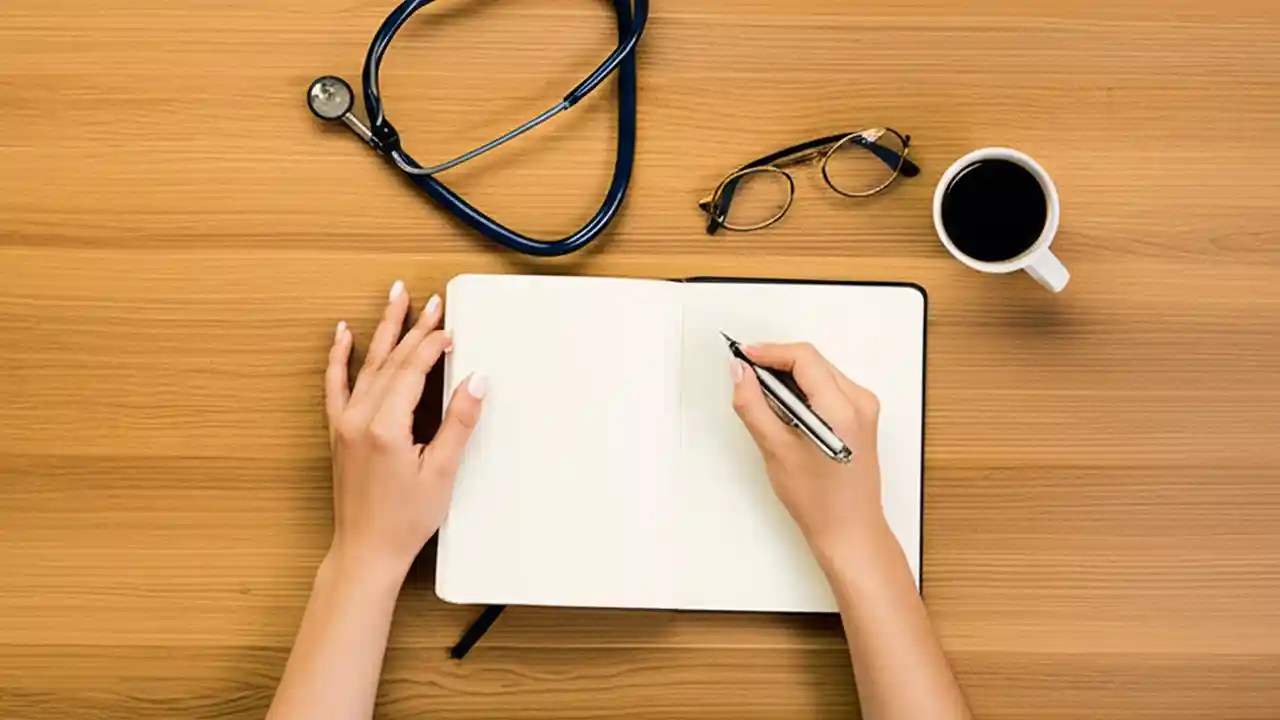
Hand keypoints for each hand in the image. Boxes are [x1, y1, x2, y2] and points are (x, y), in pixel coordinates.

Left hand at [324, 280, 486, 580]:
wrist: (366, 550)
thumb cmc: (404, 520)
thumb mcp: (443, 472)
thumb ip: (459, 422)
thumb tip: (476, 381)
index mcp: (386, 427)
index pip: (413, 370)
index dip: (433, 346)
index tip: (451, 331)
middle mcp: (360, 419)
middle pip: (391, 361)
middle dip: (414, 328)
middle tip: (432, 302)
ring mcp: (345, 424)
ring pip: (367, 365)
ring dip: (383, 330)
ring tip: (394, 297)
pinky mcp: (338, 432)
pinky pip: (335, 385)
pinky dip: (339, 358)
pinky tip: (343, 335)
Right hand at [731, 343, 885, 567]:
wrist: (849, 529)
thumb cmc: (819, 501)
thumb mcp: (775, 449)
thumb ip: (753, 405)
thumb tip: (741, 373)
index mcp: (842, 409)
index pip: (803, 358)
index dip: (769, 352)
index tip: (744, 356)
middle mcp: (860, 403)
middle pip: (813, 361)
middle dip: (777, 363)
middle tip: (746, 374)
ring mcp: (864, 409)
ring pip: (820, 372)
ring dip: (789, 376)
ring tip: (762, 395)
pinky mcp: (861, 417)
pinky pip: (828, 387)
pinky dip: (803, 390)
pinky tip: (785, 408)